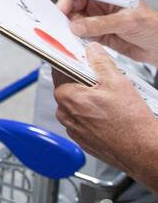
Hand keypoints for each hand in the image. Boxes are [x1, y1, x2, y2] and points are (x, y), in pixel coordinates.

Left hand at [52, 45, 157, 179]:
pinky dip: (94, 115)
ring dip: (90, 100)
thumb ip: (100, 62)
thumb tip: (92, 51)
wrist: (141, 151)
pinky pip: (84, 120)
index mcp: (66, 97)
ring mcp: (72, 128)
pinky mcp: (81, 139)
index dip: (73, 63)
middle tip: (104, 83)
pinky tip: (110, 115)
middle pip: (69, 88)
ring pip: (77, 105)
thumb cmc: (130, 123)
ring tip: (111, 102)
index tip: (82, 60)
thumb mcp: (117, 82)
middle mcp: (64, 114)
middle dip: (85, 83)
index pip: (60, 70)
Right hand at [55, 0, 157, 62]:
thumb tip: (76, 26)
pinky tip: (78, 41)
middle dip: (66, 7)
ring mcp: (93, 18)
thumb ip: (102, 23)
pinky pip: (76, 33)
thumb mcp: (128, 21)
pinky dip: (73, 37)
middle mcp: (96, 2)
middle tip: (65, 19)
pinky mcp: (92, 33)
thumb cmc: (152, 26)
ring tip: (74, 33)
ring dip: (68, 24)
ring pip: (71, 17)